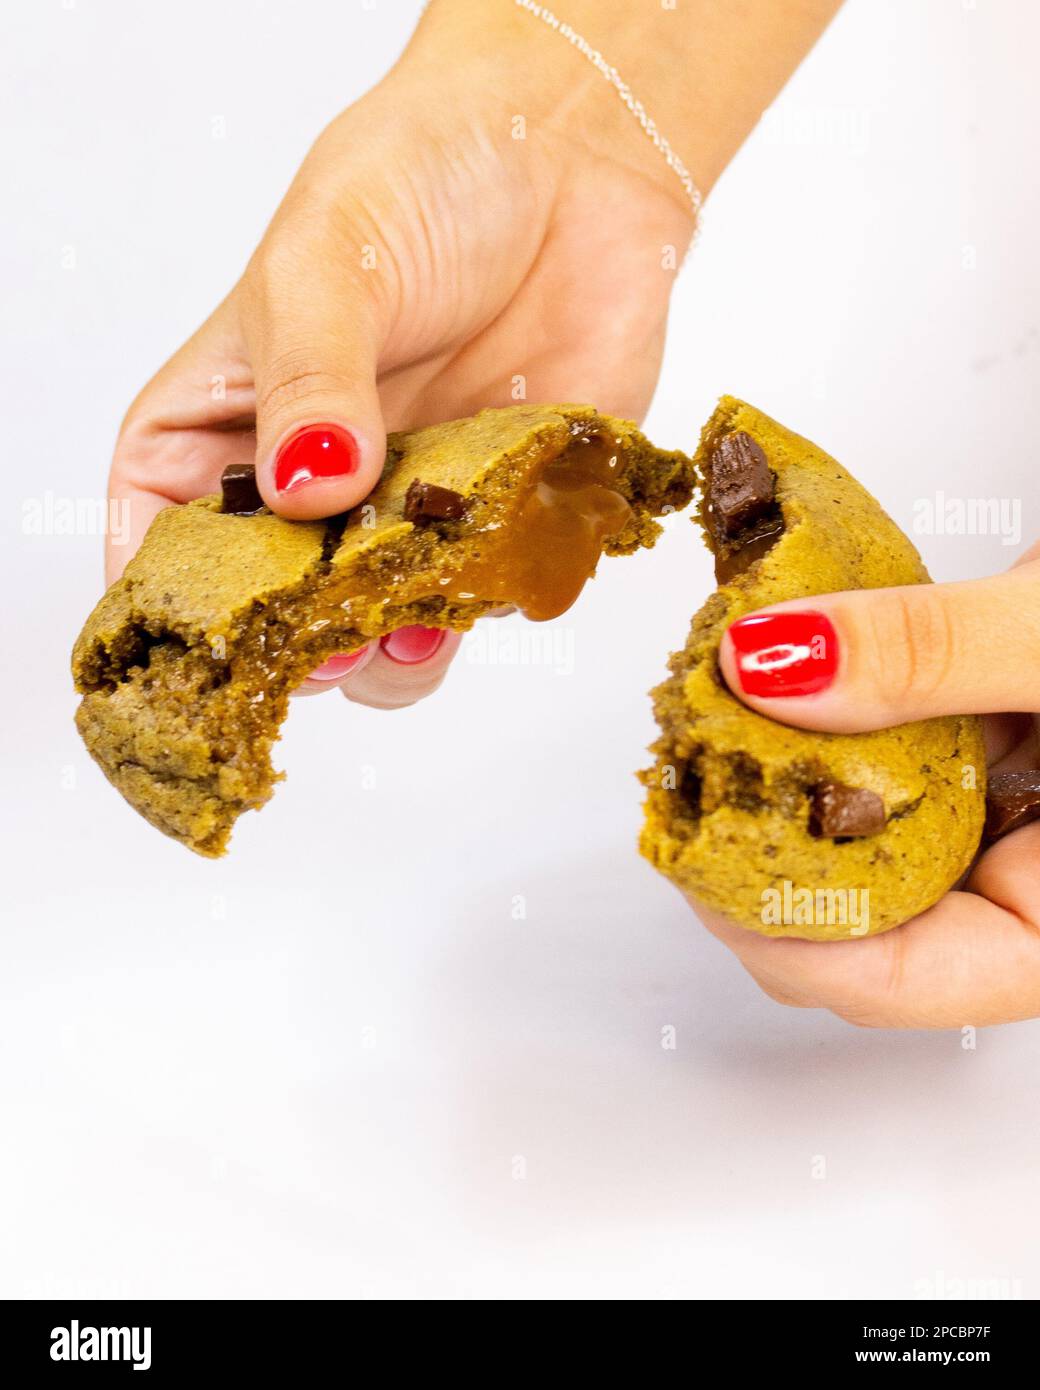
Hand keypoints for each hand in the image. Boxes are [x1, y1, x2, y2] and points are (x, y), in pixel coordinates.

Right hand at [106, 1, 694, 708]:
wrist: (565, 154)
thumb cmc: (415, 180)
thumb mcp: (325, 261)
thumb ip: (310, 379)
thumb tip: (306, 488)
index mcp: (226, 424)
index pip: (162, 533)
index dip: (174, 597)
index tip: (206, 634)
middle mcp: (310, 485)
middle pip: (274, 609)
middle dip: (293, 640)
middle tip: (324, 641)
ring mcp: (405, 507)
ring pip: (378, 628)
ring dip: (390, 645)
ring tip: (408, 623)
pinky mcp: (498, 513)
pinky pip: (484, 596)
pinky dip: (484, 605)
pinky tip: (489, 572)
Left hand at [691, 544, 1039, 1028]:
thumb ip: (936, 653)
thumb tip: (774, 665)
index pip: (899, 983)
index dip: (780, 928)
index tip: (695, 842)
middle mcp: (1028, 893)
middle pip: (853, 924)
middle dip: (756, 851)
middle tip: (689, 760)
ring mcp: (1001, 829)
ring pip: (854, 846)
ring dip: (777, 784)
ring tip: (717, 714)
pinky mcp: (986, 763)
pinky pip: (878, 772)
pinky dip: (823, 727)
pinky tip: (780, 676)